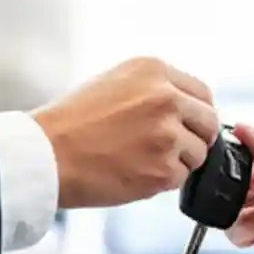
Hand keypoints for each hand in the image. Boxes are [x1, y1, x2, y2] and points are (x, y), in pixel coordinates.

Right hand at [32, 56, 219, 207]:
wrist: (45, 155)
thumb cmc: (68, 123)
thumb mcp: (112, 83)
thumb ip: (150, 90)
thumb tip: (181, 109)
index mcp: (154, 71)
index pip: (201, 93)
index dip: (196, 114)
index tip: (188, 126)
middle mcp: (166, 98)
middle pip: (208, 122)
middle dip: (194, 138)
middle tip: (170, 150)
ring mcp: (167, 134)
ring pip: (197, 154)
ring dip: (176, 162)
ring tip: (140, 162)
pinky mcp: (163, 169)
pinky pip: (179, 179)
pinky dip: (160, 182)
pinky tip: (132, 174)